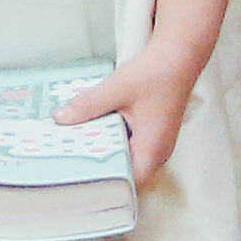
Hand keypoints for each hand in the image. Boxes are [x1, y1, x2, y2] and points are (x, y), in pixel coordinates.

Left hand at [59, 43, 203, 186]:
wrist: (179, 55)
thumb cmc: (158, 73)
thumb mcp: (117, 89)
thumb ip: (88, 106)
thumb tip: (62, 119)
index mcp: (151, 151)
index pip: (125, 185)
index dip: (101, 185)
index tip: (76, 177)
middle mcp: (156, 153)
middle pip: (121, 172)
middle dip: (96, 165)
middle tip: (68, 160)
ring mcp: (154, 144)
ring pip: (123, 157)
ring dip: (102, 149)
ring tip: (74, 144)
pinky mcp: (150, 133)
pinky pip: (127, 144)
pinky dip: (110, 138)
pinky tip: (92, 127)